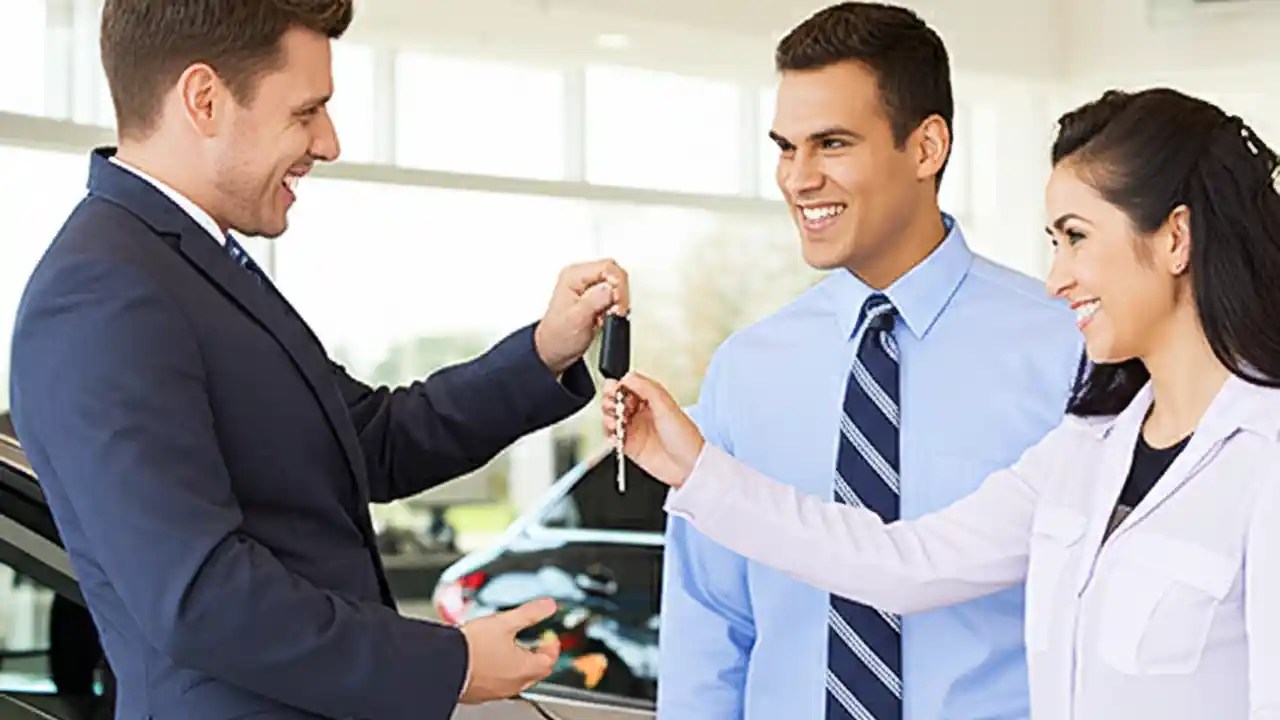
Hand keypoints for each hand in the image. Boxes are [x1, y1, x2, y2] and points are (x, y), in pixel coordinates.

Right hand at [458, 597, 561, 703]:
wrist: (443, 665)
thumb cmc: (472, 648)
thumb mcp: (505, 622)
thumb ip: (529, 613)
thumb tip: (548, 606)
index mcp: (525, 668)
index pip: (550, 660)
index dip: (552, 646)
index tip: (550, 637)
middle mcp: (514, 684)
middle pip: (536, 672)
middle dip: (538, 657)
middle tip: (535, 644)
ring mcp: (497, 691)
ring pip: (517, 679)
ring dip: (518, 665)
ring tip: (511, 650)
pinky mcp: (480, 694)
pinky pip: (498, 684)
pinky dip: (500, 673)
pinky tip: (489, 662)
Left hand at [534, 260, 630, 374]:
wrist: (555, 350)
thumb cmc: (559, 336)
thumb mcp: (577, 318)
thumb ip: (595, 300)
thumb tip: (611, 288)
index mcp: (573, 276)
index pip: (607, 267)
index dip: (618, 285)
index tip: (617, 303)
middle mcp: (580, 277)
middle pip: (614, 272)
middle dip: (620, 292)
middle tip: (615, 309)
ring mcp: (588, 286)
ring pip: (616, 283)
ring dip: (619, 300)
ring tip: (610, 314)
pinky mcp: (595, 296)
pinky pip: (614, 294)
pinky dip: (616, 305)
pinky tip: (608, 315)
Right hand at [602, 372, 704, 487]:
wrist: (688, 466)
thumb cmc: (685, 437)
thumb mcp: (666, 405)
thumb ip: (646, 388)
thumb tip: (627, 377)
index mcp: (652, 399)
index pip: (628, 386)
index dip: (618, 387)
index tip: (615, 390)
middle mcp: (641, 413)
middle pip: (615, 400)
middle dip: (610, 401)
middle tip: (615, 406)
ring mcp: (635, 429)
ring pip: (611, 417)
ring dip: (608, 417)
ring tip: (615, 422)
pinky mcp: (629, 446)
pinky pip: (611, 437)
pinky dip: (609, 435)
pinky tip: (615, 435)